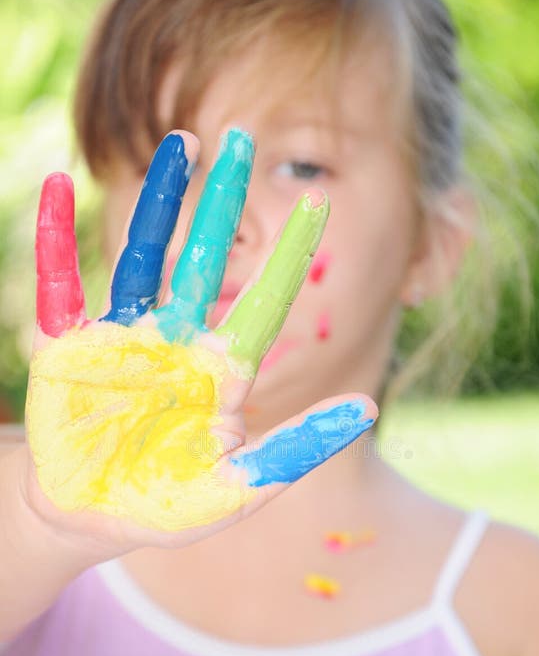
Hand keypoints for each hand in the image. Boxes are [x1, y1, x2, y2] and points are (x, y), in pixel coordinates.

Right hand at [24, 129, 376, 551]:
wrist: (90, 517)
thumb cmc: (165, 506)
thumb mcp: (237, 489)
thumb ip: (296, 451)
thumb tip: (366, 411)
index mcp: (220, 372)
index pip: (263, 303)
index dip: (289, 256)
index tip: (320, 203)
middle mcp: (177, 342)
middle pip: (204, 260)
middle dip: (223, 203)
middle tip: (242, 138)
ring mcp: (123, 339)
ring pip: (142, 258)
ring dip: (158, 203)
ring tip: (178, 144)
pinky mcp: (70, 348)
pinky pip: (61, 286)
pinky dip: (55, 241)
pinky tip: (55, 187)